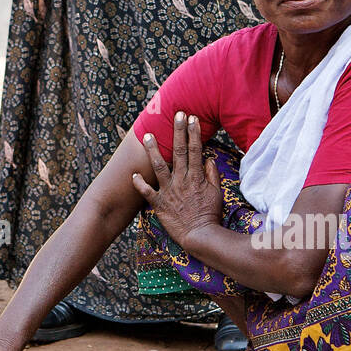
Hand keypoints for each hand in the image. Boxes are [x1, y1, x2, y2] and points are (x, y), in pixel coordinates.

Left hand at [130, 112, 222, 248]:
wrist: (200, 236)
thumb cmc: (210, 215)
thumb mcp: (217, 193)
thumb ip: (212, 175)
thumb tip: (209, 159)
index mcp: (196, 177)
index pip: (195, 150)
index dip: (193, 133)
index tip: (192, 118)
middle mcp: (181, 181)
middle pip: (179, 151)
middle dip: (178, 131)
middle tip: (176, 114)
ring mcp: (169, 191)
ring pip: (158, 166)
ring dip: (152, 150)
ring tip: (147, 135)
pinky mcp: (159, 204)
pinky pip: (146, 192)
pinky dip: (139, 183)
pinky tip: (133, 174)